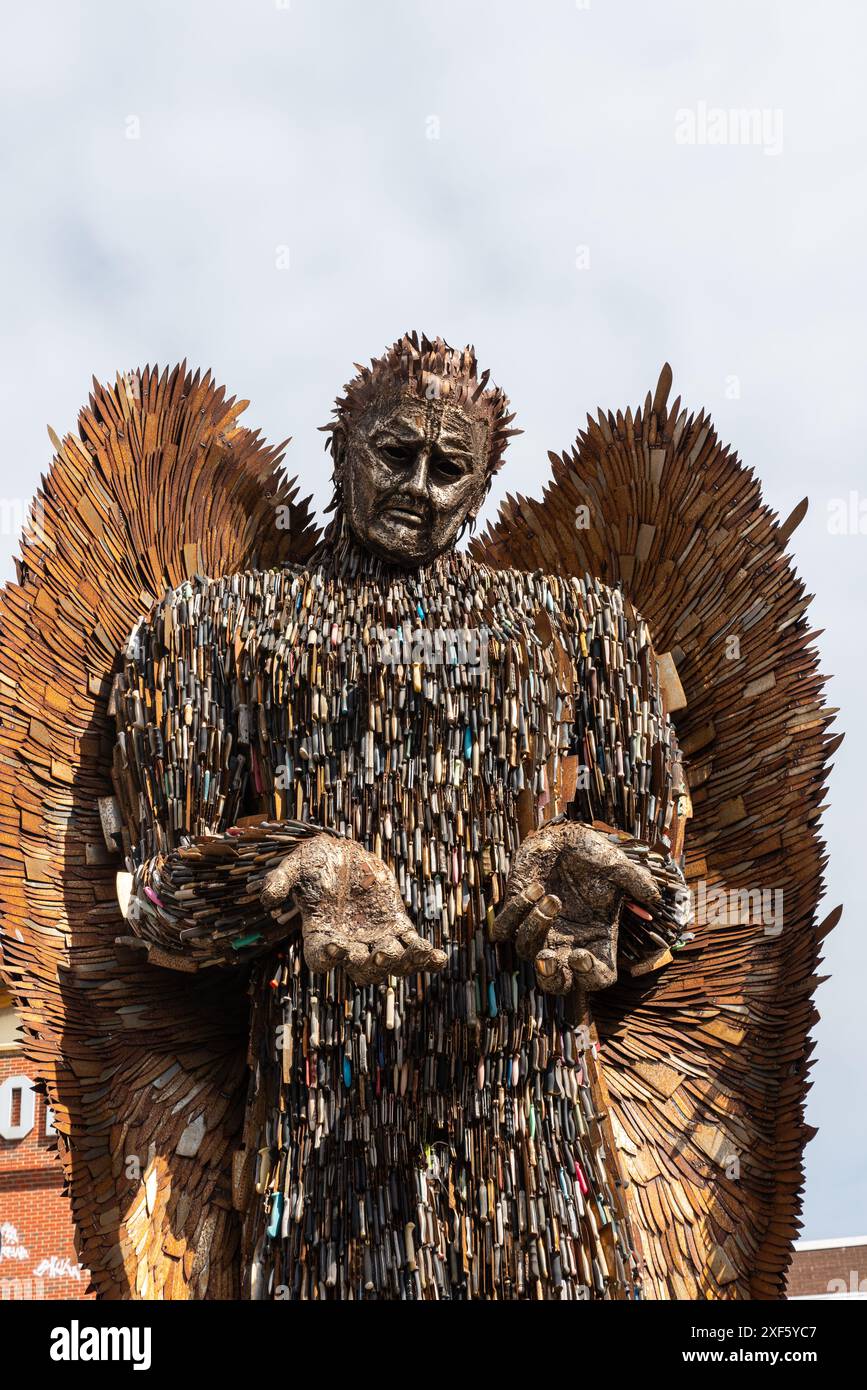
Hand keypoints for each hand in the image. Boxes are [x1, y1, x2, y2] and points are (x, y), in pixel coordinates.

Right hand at [261, 834, 445, 985]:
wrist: (344, 855)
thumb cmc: (316, 863)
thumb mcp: (297, 866)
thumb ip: (282, 880)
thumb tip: (266, 896)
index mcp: (321, 936)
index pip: (321, 959)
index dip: (327, 958)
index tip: (335, 947)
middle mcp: (349, 945)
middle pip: (361, 969)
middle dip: (371, 965)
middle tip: (378, 953)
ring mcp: (375, 938)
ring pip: (391, 963)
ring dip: (404, 963)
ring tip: (419, 955)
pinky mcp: (397, 927)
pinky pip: (412, 947)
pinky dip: (426, 956)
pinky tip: (438, 958)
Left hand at [493, 821, 661, 994]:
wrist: (564, 835)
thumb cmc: (593, 855)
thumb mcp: (619, 868)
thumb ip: (637, 883)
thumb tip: (654, 897)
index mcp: (596, 939)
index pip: (596, 978)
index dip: (589, 977)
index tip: (581, 956)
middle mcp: (567, 941)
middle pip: (555, 983)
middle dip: (549, 977)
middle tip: (547, 958)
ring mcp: (540, 930)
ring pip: (527, 951)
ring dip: (537, 926)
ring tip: (552, 897)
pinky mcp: (516, 913)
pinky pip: (503, 929)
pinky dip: (515, 912)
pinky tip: (535, 888)